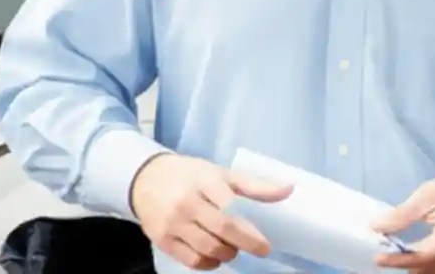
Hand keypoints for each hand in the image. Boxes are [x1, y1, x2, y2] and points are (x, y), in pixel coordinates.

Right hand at [129, 153, 293, 270]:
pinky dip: (208, 263)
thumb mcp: (221, 173)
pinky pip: (190, 260)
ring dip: (227, 254)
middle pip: (220, 232)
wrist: (145, 178)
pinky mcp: (162, 239)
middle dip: (244, 244)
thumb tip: (289, 190)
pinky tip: (215, 256)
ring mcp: (172, 223)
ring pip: (207, 249)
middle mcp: (186, 203)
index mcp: (204, 181)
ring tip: (234, 248)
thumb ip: (254, 184)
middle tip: (258, 249)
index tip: (266, 245)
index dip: (250, 232)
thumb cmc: (190, 175)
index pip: (231, 209)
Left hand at [370, 170, 434, 273]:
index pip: (425, 255)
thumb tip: (376, 226)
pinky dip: (417, 269)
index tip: (379, 258)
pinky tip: (403, 260)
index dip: (401, 260)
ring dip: (408, 268)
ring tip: (390, 256)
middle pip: (426, 270)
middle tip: (380, 254)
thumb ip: (404, 212)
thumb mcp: (429, 193)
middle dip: (401, 265)